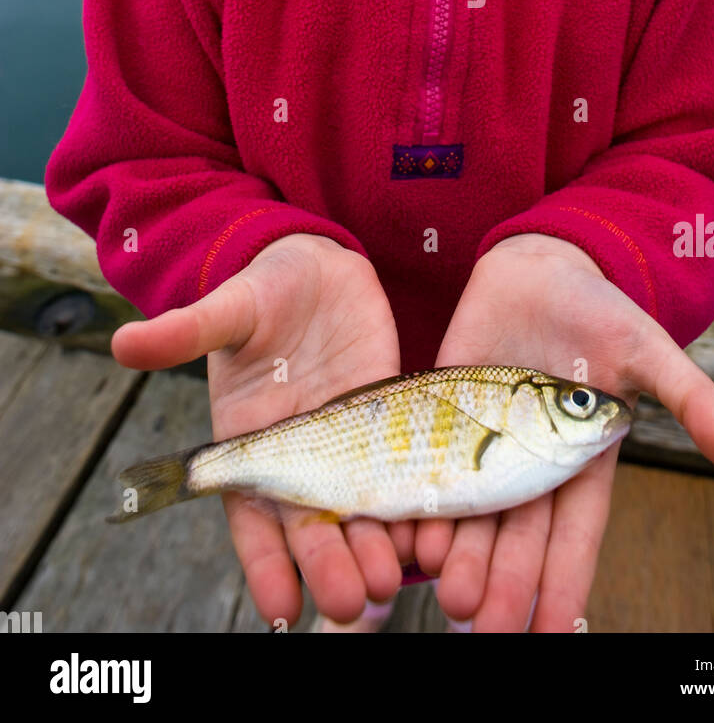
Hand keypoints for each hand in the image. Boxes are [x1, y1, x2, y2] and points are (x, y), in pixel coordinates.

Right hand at [111, 233, 413, 626]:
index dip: (266, 564)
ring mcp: (351, 442)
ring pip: (361, 510)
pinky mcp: (393, 419)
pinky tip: (432, 533)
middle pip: (314, 527)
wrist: (320, 262)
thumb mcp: (230, 309)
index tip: (281, 608)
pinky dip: (415, 503)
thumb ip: (187, 331)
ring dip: (375, 549)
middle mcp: (302, 457)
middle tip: (353, 603)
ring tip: (393, 581)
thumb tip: (123, 342)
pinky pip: (405, 469)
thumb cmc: (264, 288)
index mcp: (251, 444)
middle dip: (330, 566)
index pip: (254, 519)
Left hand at [414, 233, 713, 632]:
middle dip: (506, 586)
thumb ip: (690, 398)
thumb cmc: (600, 310)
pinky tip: (413, 538)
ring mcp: (483, 446)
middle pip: (518, 541)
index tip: (552, 631)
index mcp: (581, 463)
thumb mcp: (648, 351)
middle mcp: (530, 466)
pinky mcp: (443, 419)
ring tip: (452, 599)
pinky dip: (423, 506)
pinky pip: (431, 472)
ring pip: (475, 519)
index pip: (574, 538)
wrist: (535, 267)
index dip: (564, 585)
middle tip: (486, 629)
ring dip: (464, 560)